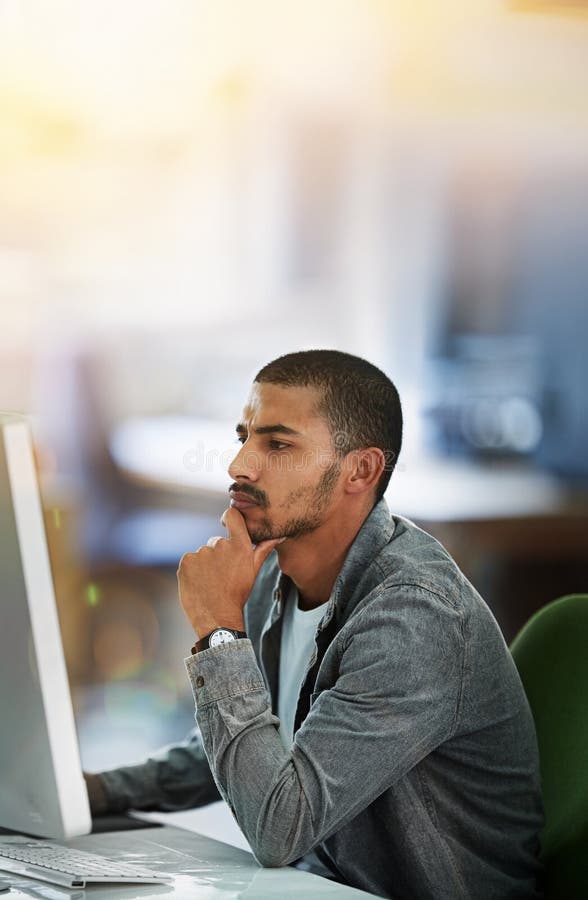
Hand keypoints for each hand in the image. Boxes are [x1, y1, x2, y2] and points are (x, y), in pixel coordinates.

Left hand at [177, 506, 282, 638]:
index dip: (230, 517)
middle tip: (222, 574)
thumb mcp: (253, 571)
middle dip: (219, 554)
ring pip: (203, 553)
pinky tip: (200, 583)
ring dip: (206, 563)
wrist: (217, 617)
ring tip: (211, 582)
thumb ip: (264, 549)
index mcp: (239, 545)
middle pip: (217, 541)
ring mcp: (201, 553)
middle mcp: (219, 545)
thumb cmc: (238, 594)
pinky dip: (193, 570)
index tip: (229, 525)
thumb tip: (279, 536)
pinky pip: (190, 561)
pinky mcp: (186, 561)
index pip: (232, 515)